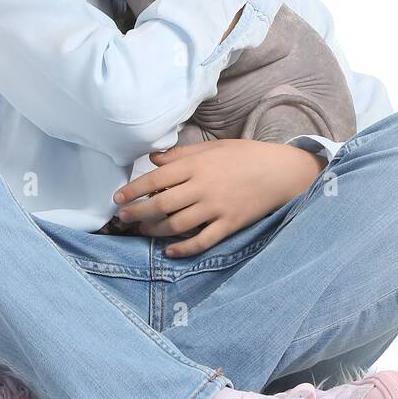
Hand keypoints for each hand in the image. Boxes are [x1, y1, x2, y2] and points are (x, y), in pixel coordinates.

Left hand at [111, 138, 321, 256]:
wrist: (279, 171)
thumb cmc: (244, 155)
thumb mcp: (213, 147)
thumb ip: (182, 154)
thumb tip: (153, 159)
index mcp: (197, 165)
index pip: (156, 179)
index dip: (133, 190)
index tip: (117, 198)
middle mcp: (203, 187)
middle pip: (161, 204)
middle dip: (137, 213)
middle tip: (123, 219)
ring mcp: (216, 207)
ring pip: (177, 225)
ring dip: (155, 231)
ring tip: (144, 230)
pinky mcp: (229, 224)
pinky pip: (202, 241)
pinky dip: (183, 249)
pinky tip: (170, 251)